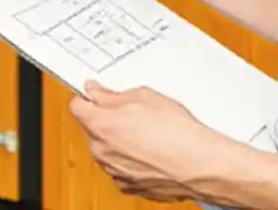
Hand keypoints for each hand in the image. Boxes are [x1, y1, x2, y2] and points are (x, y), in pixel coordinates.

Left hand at [69, 81, 231, 201]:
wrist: (200, 165)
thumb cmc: (177, 132)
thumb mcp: (144, 97)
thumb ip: (112, 95)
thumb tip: (96, 92)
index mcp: (101, 125)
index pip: (77, 106)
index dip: (88, 98)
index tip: (97, 94)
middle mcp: (101, 151)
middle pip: (92, 129)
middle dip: (107, 120)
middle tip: (133, 113)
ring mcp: (114, 171)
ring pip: (106, 150)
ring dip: (119, 142)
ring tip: (149, 135)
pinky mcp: (128, 186)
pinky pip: (121, 167)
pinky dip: (131, 161)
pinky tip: (152, 153)